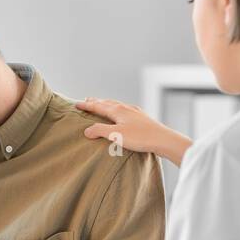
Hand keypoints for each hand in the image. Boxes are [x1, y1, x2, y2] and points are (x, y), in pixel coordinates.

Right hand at [75, 97, 192, 165]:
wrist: (163, 139)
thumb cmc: (140, 138)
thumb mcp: (116, 135)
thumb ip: (100, 131)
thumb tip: (86, 130)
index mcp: (117, 110)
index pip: (98, 106)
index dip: (86, 105)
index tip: (76, 104)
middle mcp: (126, 108)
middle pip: (107, 103)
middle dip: (96, 102)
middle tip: (87, 100)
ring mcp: (135, 112)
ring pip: (117, 105)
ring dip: (107, 105)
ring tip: (102, 105)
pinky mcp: (142, 118)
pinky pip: (125, 110)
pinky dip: (117, 109)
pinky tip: (122, 112)